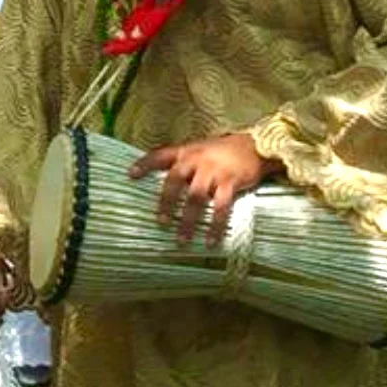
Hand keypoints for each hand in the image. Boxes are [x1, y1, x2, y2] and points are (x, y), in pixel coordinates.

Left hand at [127, 133, 282, 247]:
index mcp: (187, 151)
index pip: (160, 154)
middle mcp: (197, 159)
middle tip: (160, 222)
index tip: (130, 175)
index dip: (144, 164)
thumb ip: (184, 162)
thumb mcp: (201, 149)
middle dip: (166, 202)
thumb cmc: (224, 151)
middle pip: (175, 180)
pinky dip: (214, 226)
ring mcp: (214, 170)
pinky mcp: (230, 182)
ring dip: (187, 220)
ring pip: (195, 198)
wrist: (255, 145)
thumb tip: (165, 183)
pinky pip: (220, 207)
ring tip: (181, 240)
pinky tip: (210, 240)